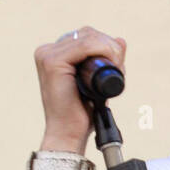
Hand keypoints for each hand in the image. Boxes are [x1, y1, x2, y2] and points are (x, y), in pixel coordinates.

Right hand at [33, 26, 126, 150]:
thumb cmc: (80, 115)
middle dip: (110, 47)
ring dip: (110, 50)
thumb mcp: (97, 84)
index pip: (86, 37)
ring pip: (88, 37)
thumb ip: (106, 62)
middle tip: (120, 68)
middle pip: (88, 33)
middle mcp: (48, 51)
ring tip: (117, 70)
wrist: (68, 135)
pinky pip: (85, 45)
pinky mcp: (53, 61)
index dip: (107, 46)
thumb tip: (121, 40)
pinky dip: (103, 50)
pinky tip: (111, 63)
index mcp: (55, 55)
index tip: (119, 65)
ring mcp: (48, 55)